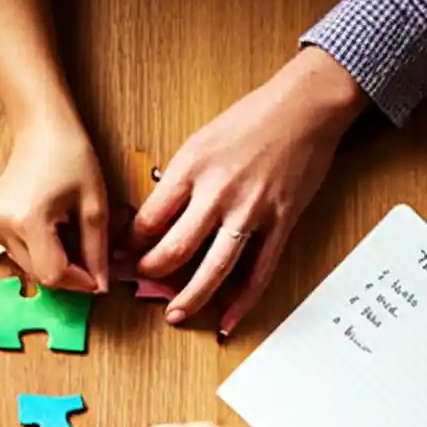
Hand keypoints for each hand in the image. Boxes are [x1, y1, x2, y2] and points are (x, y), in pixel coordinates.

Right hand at [0, 117, 108, 292]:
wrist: (41, 131)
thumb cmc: (72, 159)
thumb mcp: (94, 205)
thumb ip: (96, 251)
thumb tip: (100, 287)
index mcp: (29, 220)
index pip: (53, 274)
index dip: (78, 281)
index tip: (97, 277)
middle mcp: (1, 227)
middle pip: (39, 274)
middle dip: (67, 272)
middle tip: (87, 254)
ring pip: (27, 266)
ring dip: (51, 260)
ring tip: (65, 232)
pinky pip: (14, 253)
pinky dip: (34, 250)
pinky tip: (44, 226)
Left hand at [131, 48, 368, 332]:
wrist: (304, 106)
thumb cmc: (251, 119)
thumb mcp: (199, 142)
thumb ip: (179, 181)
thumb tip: (155, 217)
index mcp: (191, 170)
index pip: (149, 219)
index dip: (130, 244)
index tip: (122, 255)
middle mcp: (218, 193)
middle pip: (174, 248)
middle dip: (152, 273)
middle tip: (141, 283)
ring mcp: (251, 211)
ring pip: (214, 267)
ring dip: (191, 297)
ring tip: (175, 315)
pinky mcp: (281, 223)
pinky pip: (259, 272)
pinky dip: (243, 301)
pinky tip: (227, 320)